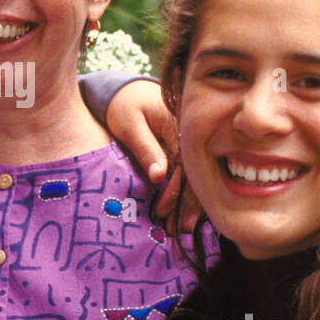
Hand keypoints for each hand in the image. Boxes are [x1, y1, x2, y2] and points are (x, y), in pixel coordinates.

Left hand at [104, 79, 200, 230]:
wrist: (126, 90)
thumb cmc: (124, 105)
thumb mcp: (130, 123)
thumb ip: (145, 148)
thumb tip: (159, 176)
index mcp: (178, 126)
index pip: (183, 165)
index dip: (175, 191)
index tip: (164, 211)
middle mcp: (189, 135)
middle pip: (195, 174)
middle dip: (188, 204)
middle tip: (179, 229)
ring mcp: (188, 142)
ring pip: (195, 176)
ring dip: (191, 202)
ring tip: (184, 227)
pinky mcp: (183, 148)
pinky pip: (190, 172)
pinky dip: (188, 192)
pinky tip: (187, 211)